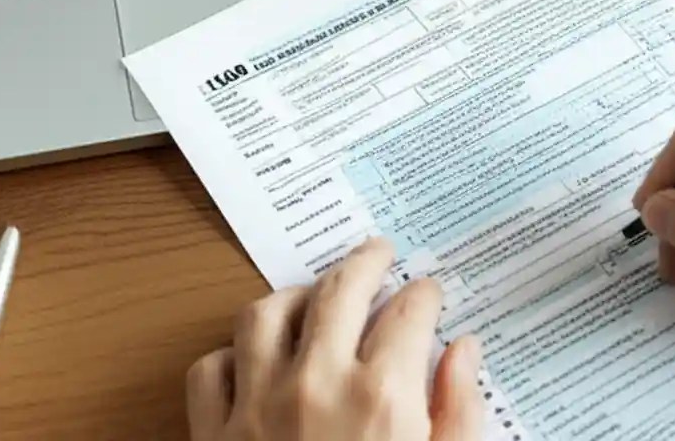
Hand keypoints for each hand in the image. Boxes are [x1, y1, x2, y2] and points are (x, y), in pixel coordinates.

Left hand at [186, 237, 483, 440]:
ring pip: (266, 312)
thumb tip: (464, 353)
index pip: (409, 312)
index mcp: (383, 400)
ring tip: (316, 292)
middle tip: (379, 252)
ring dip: (296, 294)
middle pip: (340, 289)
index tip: (429, 292)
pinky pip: (210, 367)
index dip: (424, 294)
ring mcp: (256, 406)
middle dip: (366, 261)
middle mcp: (316, 385)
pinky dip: (229, 353)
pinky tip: (253, 357)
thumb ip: (459, 414)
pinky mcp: (211, 435)